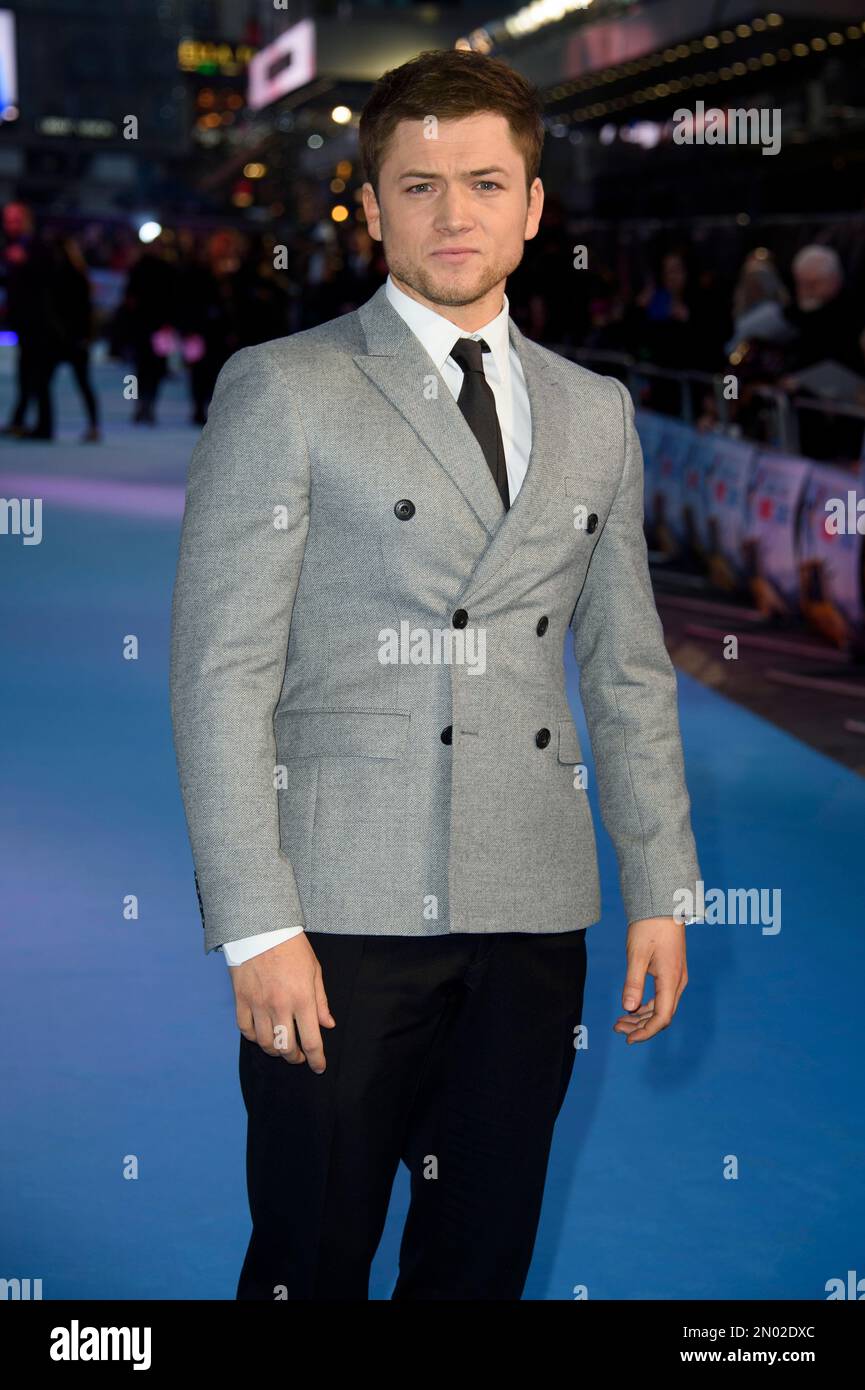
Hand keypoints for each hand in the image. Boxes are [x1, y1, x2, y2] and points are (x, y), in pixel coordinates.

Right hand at [230, 933, 334, 1071]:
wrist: (261, 928)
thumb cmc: (292, 947)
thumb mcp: (314, 970)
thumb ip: (320, 1001)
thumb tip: (327, 1024)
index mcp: (302, 999)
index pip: (311, 1041)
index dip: (316, 1059)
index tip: (319, 1067)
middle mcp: (280, 1006)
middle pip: (286, 1047)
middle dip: (295, 1058)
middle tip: (299, 1056)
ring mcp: (258, 1004)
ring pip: (265, 1043)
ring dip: (275, 1051)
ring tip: (281, 1047)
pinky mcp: (241, 1000)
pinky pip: (246, 1029)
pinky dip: (254, 1037)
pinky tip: (261, 1034)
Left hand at [614, 916, 687, 1044]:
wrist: (663, 905)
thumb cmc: (649, 927)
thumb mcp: (637, 954)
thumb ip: (633, 982)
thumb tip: (628, 1008)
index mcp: (671, 980)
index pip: (662, 1017)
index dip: (646, 1032)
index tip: (628, 1039)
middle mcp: (677, 982)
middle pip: (662, 1015)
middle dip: (640, 1026)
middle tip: (617, 1028)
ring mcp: (676, 977)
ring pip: (661, 1007)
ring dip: (641, 1017)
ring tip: (620, 1021)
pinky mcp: (671, 972)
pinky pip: (661, 997)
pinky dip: (646, 1006)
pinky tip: (631, 1007)